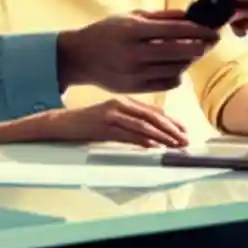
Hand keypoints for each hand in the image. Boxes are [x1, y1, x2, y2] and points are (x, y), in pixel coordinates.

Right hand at [46, 98, 188, 147]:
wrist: (62, 123)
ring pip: (143, 125)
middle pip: (152, 117)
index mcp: (125, 101)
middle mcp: (120, 104)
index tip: (184, 130)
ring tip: (174, 145)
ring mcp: (112, 114)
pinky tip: (153, 146)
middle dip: (171, 129)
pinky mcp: (103, 126)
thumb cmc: (88, 123)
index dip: (171, 121)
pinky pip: (127, 134)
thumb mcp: (113, 118)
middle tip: (185, 139)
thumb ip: (132, 121)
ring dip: (161, 136)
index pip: (154, 111)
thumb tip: (154, 133)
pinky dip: (142, 140)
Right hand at [57, 10, 220, 92]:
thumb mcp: (131, 16)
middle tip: (213, 40)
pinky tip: (178, 65)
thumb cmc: (108, 32)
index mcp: (132, 31)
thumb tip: (191, 16)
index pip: (174, 30)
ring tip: (195, 51)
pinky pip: (167, 83)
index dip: (198, 30)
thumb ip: (162, 17)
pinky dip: (178, 74)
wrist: (80, 57)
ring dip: (190, 60)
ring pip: (176, 69)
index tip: (213, 28)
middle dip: (201, 45)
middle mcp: (134, 53)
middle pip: (179, 52)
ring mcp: (134, 74)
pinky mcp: (135, 88)